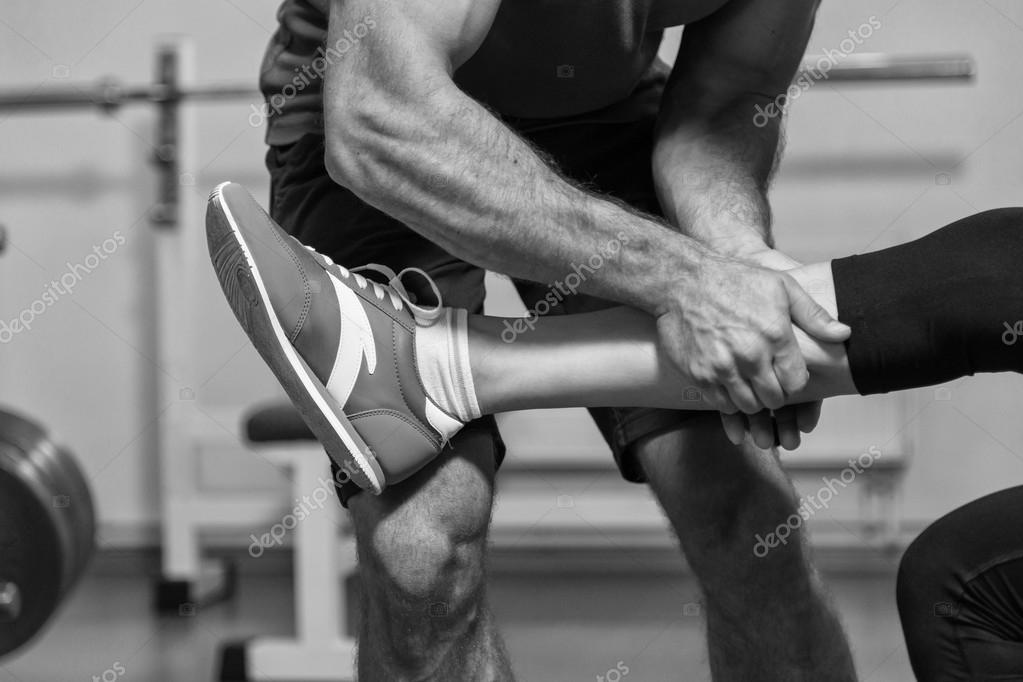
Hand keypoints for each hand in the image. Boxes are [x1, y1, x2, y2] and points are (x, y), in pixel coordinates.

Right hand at [718, 246, 825, 448]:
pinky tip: (729, 383)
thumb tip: (844, 335)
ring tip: (748, 382)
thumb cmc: (735, 280)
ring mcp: (722, 367)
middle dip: (775, 394)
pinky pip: (722, 404)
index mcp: (775, 335)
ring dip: (752, 399)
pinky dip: (728, 400)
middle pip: (774, 399)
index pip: (797, 383)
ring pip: (748, 406)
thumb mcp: (781, 287)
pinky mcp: (699, 374)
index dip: (794, 381)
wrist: (683, 280)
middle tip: (766, 380)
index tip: (785, 373)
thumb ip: (814, 315)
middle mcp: (750, 355)